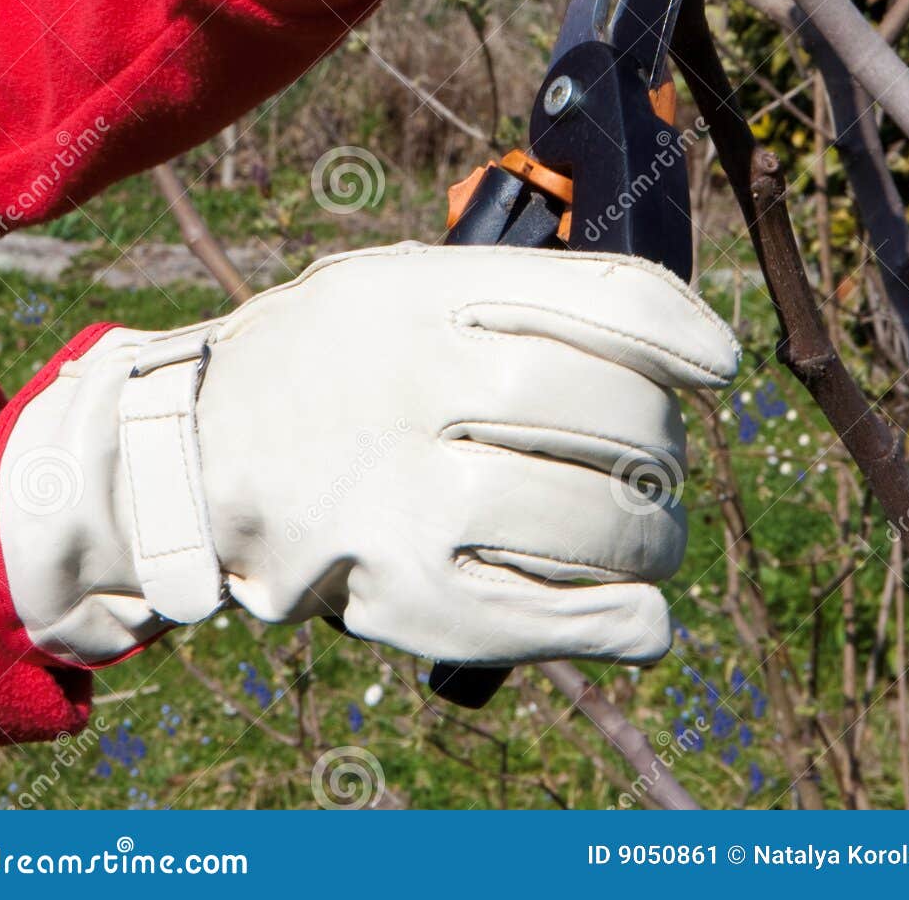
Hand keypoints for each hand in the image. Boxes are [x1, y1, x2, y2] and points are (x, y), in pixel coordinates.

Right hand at [0, 245, 737, 668]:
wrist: (189, 457)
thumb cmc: (325, 364)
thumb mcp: (395, 285)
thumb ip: (510, 296)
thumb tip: (667, 339)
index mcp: (425, 297)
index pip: (604, 298)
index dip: (682, 333)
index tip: (719, 364)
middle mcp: (419, 389)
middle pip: (615, 415)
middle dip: (664, 443)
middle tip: (660, 458)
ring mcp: (409, 499)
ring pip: (602, 522)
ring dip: (657, 535)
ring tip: (652, 531)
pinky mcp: (407, 599)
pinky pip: (561, 620)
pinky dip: (626, 622)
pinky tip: (640, 612)